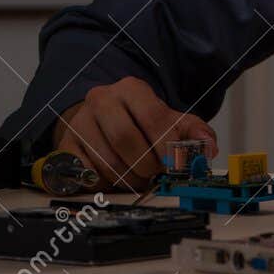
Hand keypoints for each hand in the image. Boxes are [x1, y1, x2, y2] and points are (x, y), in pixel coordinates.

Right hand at [52, 76, 217, 190]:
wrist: (101, 120)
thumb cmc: (139, 123)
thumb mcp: (169, 121)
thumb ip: (193, 133)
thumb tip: (208, 148)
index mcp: (131, 89)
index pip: (152, 117)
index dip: (165, 145)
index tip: (173, 165)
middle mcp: (102, 99)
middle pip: (125, 139)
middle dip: (144, 165)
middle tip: (152, 176)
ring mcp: (80, 122)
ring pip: (105, 160)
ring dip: (126, 179)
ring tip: (136, 179)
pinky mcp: (65, 145)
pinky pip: (84, 173)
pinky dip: (103, 184)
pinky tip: (113, 179)